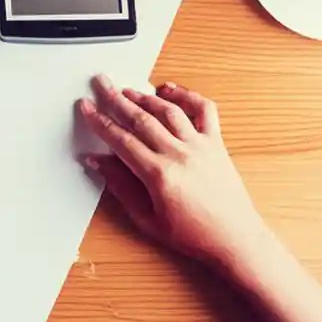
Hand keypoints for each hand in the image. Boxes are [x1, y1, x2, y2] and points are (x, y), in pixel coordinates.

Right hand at [78, 76, 270, 268]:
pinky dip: (187, 95)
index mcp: (159, 175)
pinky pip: (203, 110)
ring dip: (145, 97)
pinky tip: (169, 90)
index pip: (121, 140)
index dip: (100, 121)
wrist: (234, 238)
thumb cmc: (192, 235)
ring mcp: (200, 146)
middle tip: (102, 83)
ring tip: (127, 90)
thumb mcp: (146, 218)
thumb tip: (96, 161)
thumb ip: (120, 186)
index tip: (87, 107)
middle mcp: (179, 155)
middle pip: (141, 119)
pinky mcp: (216, 144)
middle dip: (116, 99)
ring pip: (168, 110)